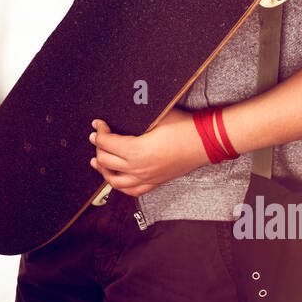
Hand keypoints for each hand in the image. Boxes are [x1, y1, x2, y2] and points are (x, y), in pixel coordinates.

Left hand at [88, 110, 205, 197]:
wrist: (205, 141)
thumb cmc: (183, 127)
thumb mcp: (156, 115)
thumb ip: (136, 116)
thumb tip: (121, 111)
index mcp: (136, 151)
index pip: (106, 143)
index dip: (99, 132)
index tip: (97, 124)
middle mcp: (138, 168)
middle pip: (106, 160)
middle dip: (98, 147)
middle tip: (97, 137)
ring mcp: (146, 178)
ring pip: (114, 180)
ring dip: (103, 170)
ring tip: (97, 161)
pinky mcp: (155, 182)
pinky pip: (132, 190)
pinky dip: (120, 185)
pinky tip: (116, 178)